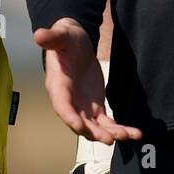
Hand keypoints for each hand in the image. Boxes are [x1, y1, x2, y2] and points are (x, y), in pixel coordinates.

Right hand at [33, 18, 141, 144]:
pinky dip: (120, 129)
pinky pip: (107, 124)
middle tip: (109, 139)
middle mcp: (69, 102)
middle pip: (80, 124)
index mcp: (58, 87)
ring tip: (127, 135)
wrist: (75, 44)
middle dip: (94, 133)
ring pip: (95, 128)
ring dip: (110, 134)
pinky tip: (135, 133)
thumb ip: (52, 38)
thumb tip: (38, 34)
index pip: (62, 106)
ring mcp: (83, 108)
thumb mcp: (61, 36)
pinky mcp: (96, 108)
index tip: (79, 126)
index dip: (70, 117)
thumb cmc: (66, 39)